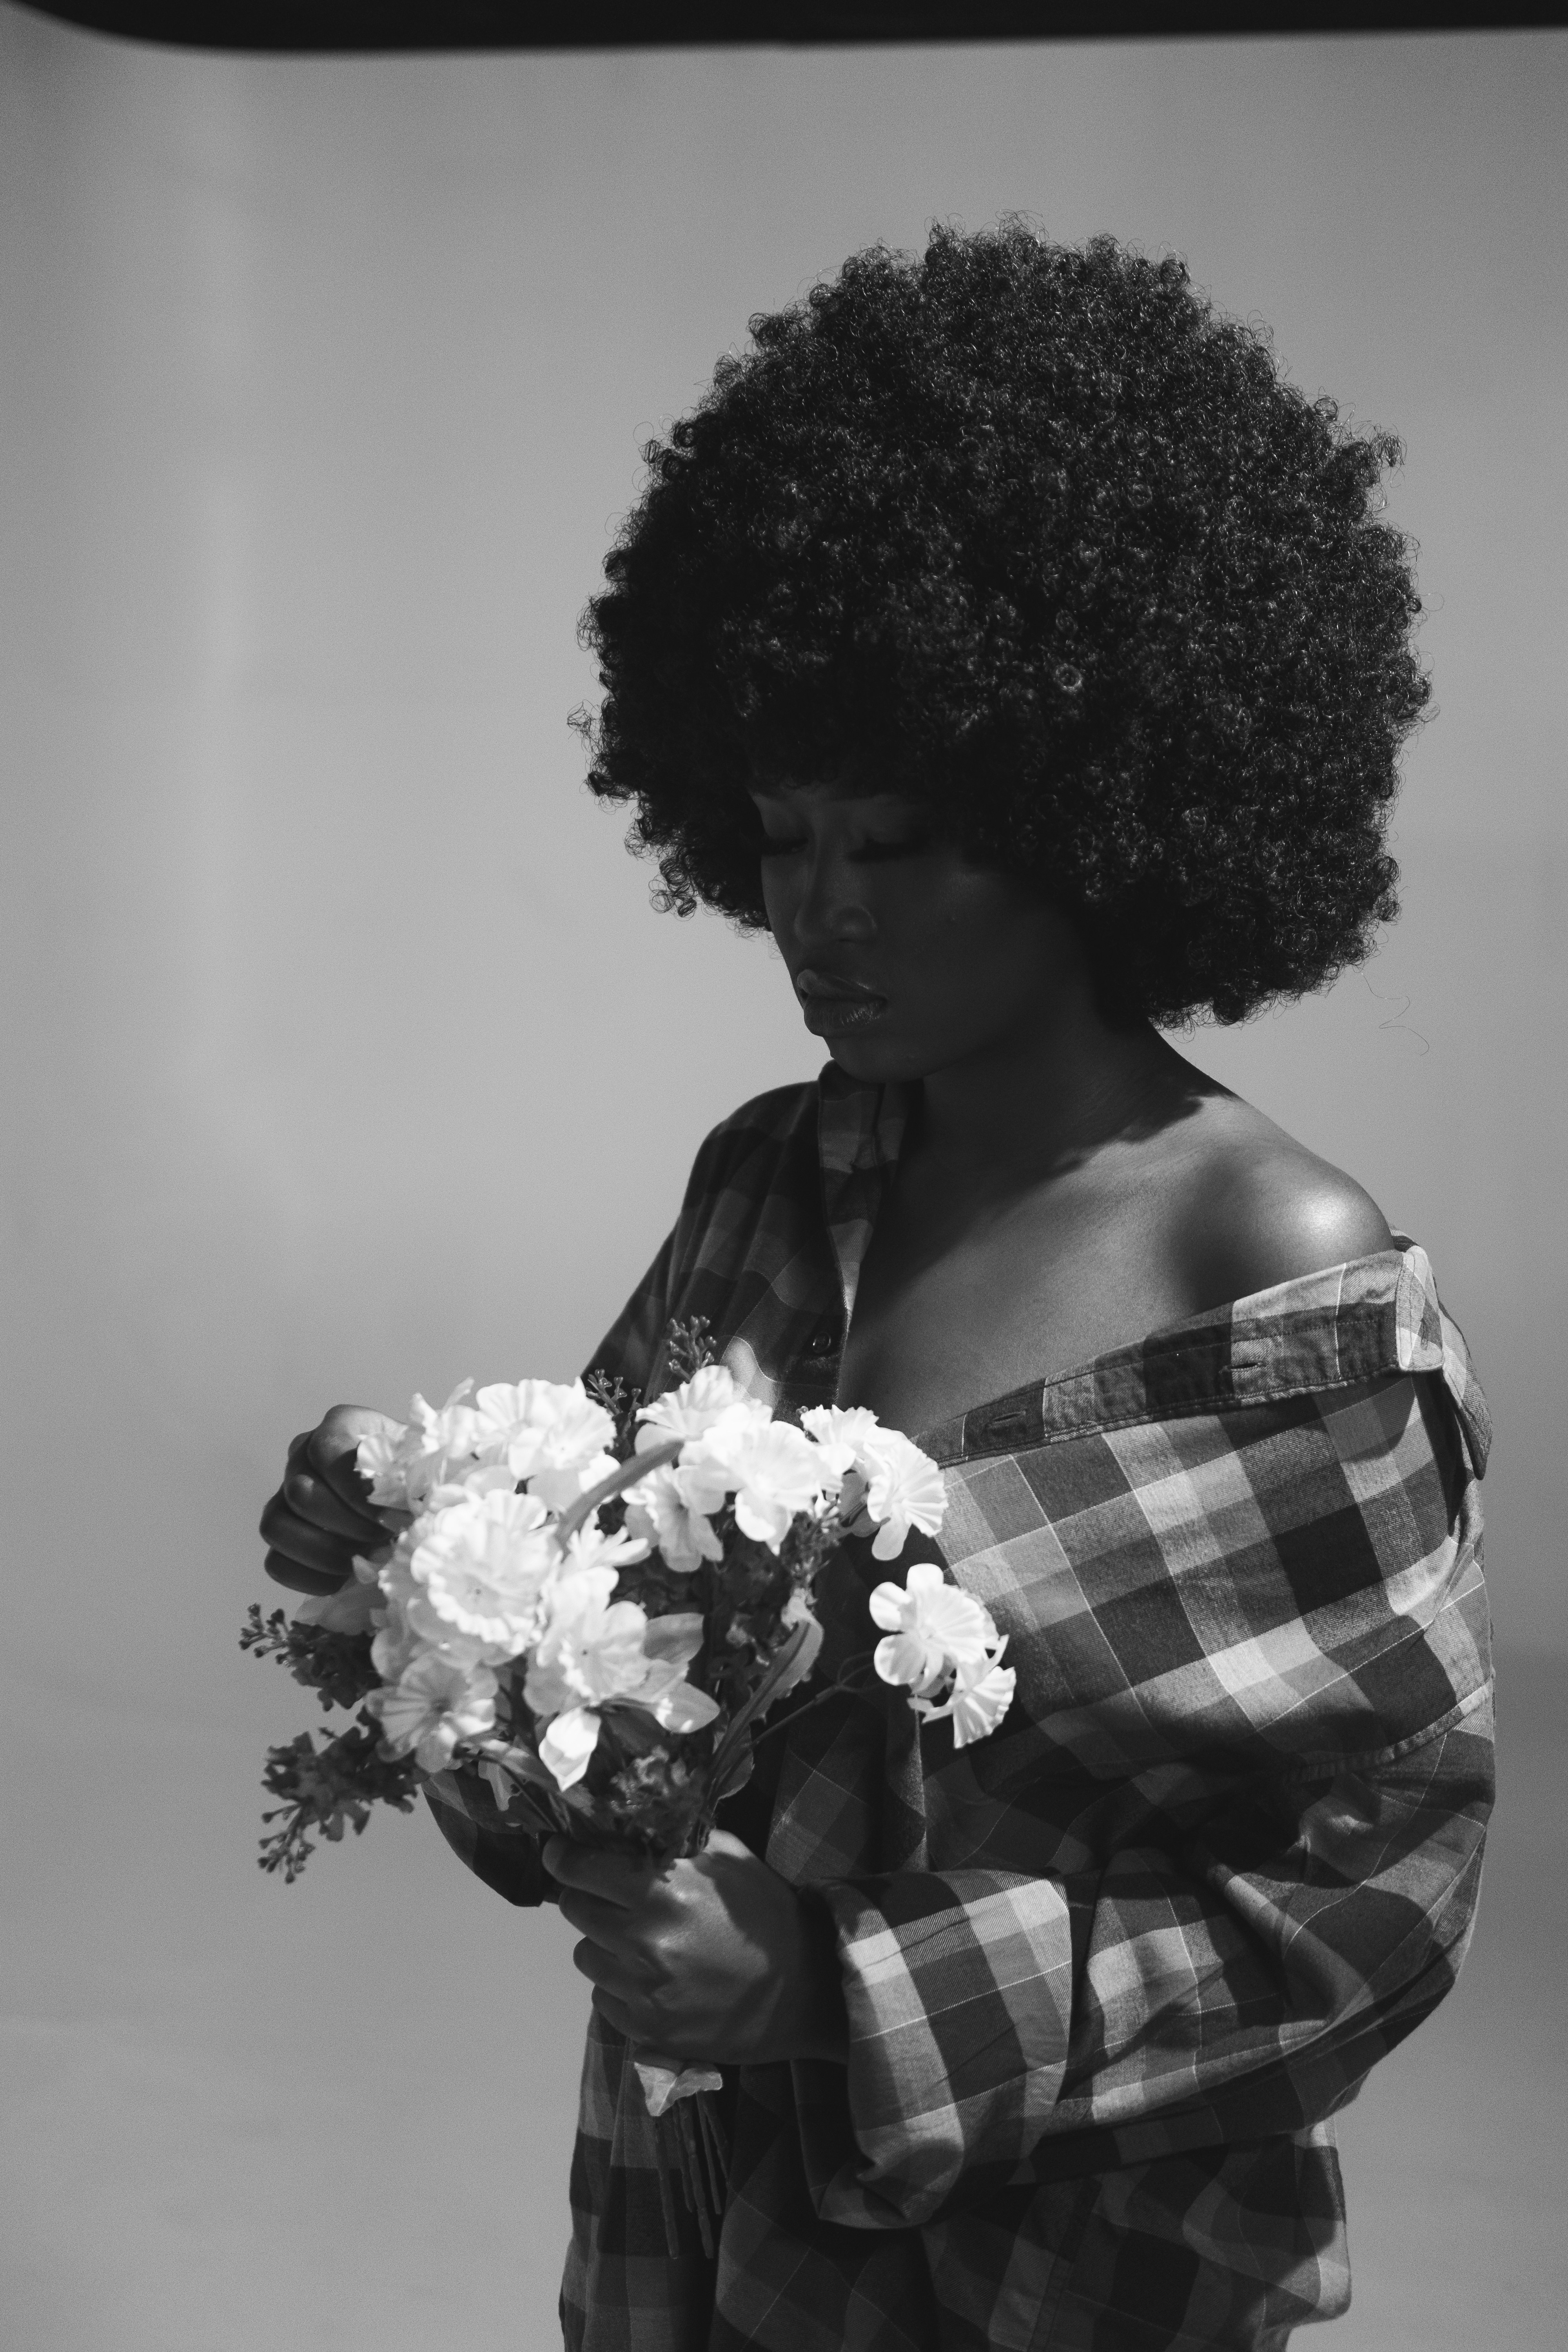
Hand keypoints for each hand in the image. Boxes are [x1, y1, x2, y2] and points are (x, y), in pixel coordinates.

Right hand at [257, 1405, 402, 1594]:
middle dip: (346, 1525)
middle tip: (383, 1541)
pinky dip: (310, 1577)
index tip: (391, 1516)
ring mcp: (284, 1496)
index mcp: (340, 1426)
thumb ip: (413, 1480)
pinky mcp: (282, 1535)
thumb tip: (404, 1513)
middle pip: (300, 1491)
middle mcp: (303, 1455)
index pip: (327, 1449)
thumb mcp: (423, 1470)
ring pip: (275, 1525)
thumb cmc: (418, 1480)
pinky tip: (345, 1577)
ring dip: (325, 1552)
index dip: (356, 1489)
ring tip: (365, 1560)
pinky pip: (275, 1562)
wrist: (411, 1502)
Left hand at [543, 1829, 847, 2066]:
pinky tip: (649, 1977)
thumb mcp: (732, 1860)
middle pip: (576, 1911)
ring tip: (635, 1941)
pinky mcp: (646, 2029)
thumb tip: (632, 1825)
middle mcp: (644, 1942)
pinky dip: (617, 1984)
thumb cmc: (766, 1916)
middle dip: (585, 1896)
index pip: (582, 1870)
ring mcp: (643, 1991)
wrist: (802, 1992)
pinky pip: (602, 1997)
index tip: (558, 1852)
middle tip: (606, 1895)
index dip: (564, 1858)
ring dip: (601, 1943)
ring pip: (584, 1956)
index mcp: (664, 1893)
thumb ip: (680, 1841)